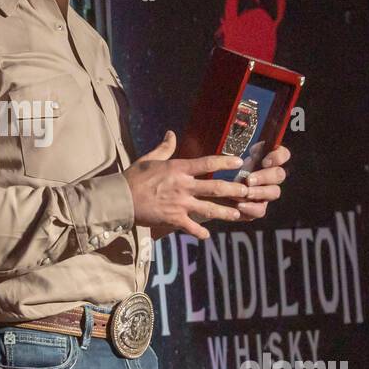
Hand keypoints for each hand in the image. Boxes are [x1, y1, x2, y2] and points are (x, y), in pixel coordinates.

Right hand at [124, 130, 249, 240]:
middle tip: (248, 191)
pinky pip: (191, 227)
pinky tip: (206, 235)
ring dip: (225, 212)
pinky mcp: (173, 219)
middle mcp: (183, 186)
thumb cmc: (134, 177)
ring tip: (237, 214)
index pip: (207, 163)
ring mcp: (180, 204)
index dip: (225, 162)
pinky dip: (200, 232)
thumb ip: (164, 148)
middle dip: (234, 190)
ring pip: (209, 209)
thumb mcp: (149, 159)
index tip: (239, 161)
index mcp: (178, 169)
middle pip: (215, 188)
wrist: (121, 199)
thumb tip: (171, 133)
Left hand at [222, 143, 290, 221]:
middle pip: (279, 175)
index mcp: (268, 161)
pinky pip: (261, 210)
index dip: (278, 157)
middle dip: (265, 176)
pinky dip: (251, 208)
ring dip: (259, 192)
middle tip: (249, 179)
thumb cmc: (231, 171)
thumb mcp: (239, 157)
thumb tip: (256, 152)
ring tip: (245, 192)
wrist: (218, 191)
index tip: (264, 161)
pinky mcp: (259, 208)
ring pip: (274, 192)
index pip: (283, 155)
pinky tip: (240, 205)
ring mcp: (267, 193)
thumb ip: (250, 154)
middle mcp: (271, 177)